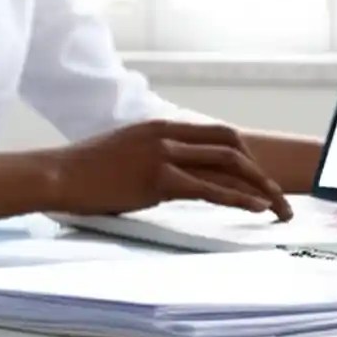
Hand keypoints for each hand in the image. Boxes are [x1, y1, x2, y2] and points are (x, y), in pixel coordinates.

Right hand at [50, 120, 292, 220]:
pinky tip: (255, 209)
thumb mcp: (124, 153)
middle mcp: (168, 134)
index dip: (245, 155)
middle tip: (279, 196)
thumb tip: (170, 179)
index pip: (217, 133)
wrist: (57, 174)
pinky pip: (209, 188)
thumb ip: (151, 158)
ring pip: (228, 165)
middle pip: (231, 146)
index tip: (259, 178)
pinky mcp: (158, 178)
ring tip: (279, 208)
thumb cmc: (84, 171)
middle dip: (261, 172)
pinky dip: (238, 199)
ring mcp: (164, 154)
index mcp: (161, 126)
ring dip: (260, 188)